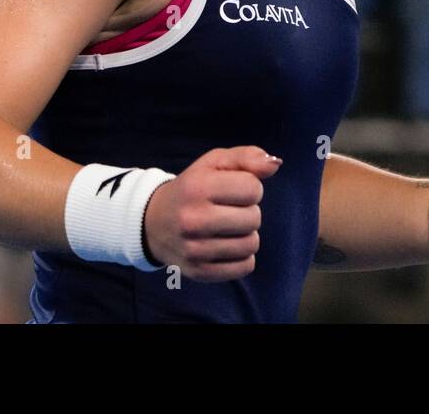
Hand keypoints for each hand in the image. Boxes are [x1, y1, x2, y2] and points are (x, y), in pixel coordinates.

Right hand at [142, 146, 280, 280]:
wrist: (153, 223)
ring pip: (251, 244)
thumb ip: (247, 157)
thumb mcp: (214, 163)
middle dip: (248, 211)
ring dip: (246, 234)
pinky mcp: (200, 271)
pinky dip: (242, 257)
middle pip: (254, 218)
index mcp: (197, 188)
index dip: (250, 187)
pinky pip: (245, 267)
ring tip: (228, 228)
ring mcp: (195, 249)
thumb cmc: (192, 188)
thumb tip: (275, 163)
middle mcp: (193, 220)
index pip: (253, 188)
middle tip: (229, 210)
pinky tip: (226, 245)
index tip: (233, 190)